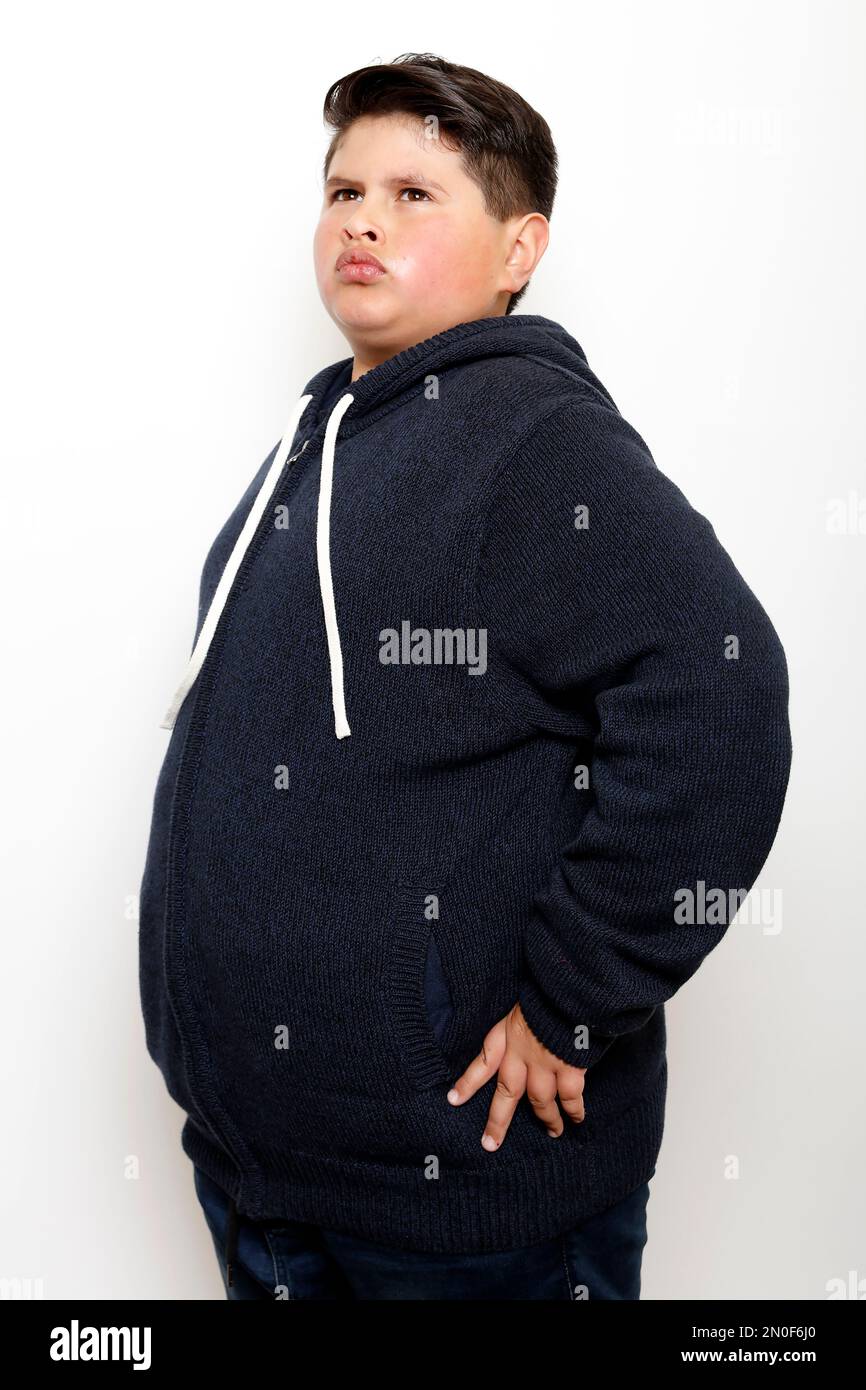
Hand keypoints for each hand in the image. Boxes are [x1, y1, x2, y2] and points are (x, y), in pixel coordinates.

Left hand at [446, 1001, 585, 1150]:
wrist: (570, 990)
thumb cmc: (548, 992)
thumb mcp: (522, 1003)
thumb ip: (520, 1024)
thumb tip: (526, 1033)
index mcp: (507, 1035)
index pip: (482, 1062)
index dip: (468, 1083)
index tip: (453, 1100)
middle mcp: (521, 1054)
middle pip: (506, 1094)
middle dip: (498, 1121)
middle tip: (489, 1143)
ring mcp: (545, 1064)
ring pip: (540, 1103)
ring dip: (547, 1120)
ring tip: (553, 1132)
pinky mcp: (569, 1068)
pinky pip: (570, 1097)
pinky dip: (574, 1110)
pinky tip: (576, 1119)